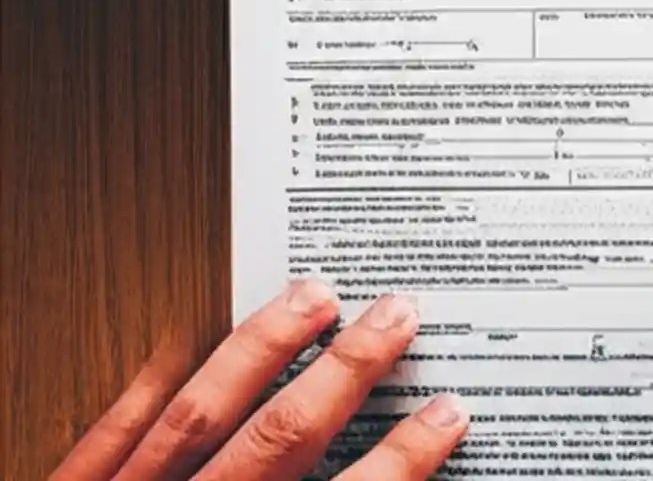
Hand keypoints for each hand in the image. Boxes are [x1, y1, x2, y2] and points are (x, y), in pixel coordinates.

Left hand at [52, 281, 466, 479]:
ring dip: (263, 348)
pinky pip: (107, 435)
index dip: (404, 456)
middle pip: (280, 438)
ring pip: (201, 413)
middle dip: (347, 371)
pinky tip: (177, 341)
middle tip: (394, 317)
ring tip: (310, 295)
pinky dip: (143, 387)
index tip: (445, 416)